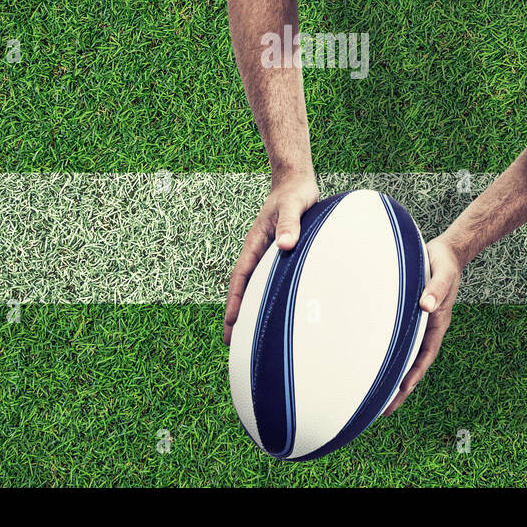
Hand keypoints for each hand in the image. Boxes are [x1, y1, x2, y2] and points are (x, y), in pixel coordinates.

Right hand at [223, 171, 319, 344]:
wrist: (295, 183)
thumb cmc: (295, 193)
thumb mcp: (294, 206)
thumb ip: (290, 223)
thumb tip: (285, 245)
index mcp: (256, 243)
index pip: (242, 276)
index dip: (236, 300)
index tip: (231, 322)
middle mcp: (258, 252)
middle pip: (244, 288)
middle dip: (236, 314)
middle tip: (231, 343)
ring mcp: (267, 254)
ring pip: (255, 286)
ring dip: (250, 309)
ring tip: (247, 336)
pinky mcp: (279, 255)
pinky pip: (268, 281)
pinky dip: (265, 298)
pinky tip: (271, 311)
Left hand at [382, 237, 462, 416]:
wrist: (445, 252)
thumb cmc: (444, 263)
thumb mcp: (444, 274)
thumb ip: (436, 289)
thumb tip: (426, 305)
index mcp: (436, 324)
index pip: (424, 356)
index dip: (414, 375)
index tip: (402, 391)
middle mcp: (426, 329)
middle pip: (412, 364)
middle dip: (399, 388)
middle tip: (383, 410)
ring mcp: (416, 324)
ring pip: (403, 356)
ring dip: (391, 376)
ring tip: (373, 397)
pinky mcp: (406, 316)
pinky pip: (396, 340)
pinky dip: (386, 354)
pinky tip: (371, 362)